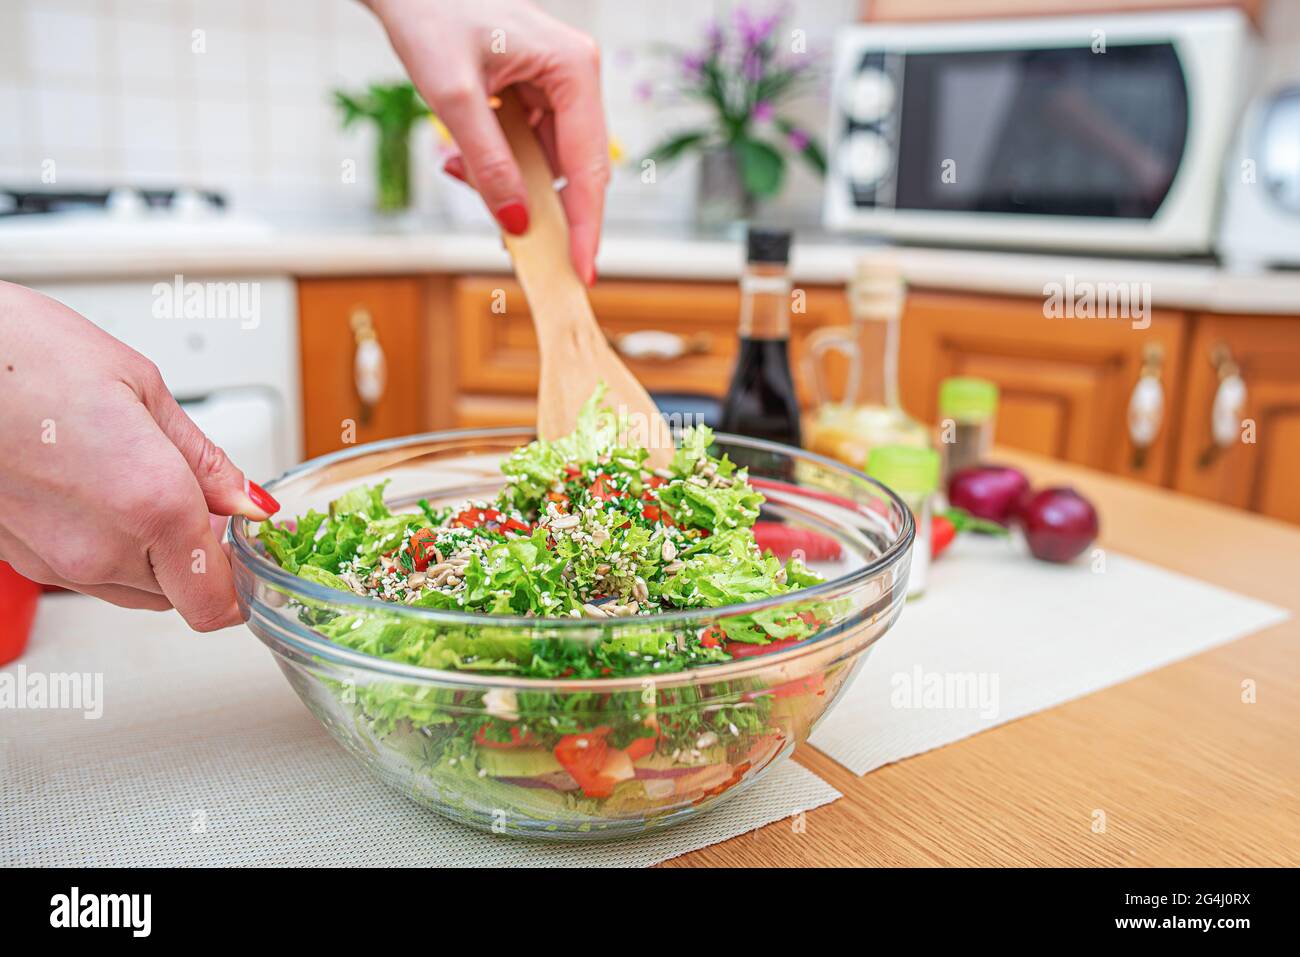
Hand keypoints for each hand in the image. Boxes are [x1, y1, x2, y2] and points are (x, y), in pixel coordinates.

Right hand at [0, 282, 278, 630]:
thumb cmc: (23, 355)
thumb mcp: (143, 389)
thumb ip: (205, 460)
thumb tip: (251, 502)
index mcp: (152, 506)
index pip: (218, 602)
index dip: (242, 583)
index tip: (250, 549)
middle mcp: (102, 550)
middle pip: (182, 597)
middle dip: (202, 559)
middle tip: (203, 502)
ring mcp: (55, 561)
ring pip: (136, 590)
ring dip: (156, 556)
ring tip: (144, 483)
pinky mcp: (20, 557)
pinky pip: (88, 573)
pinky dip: (110, 546)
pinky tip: (100, 488)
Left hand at [367, 0, 609, 284]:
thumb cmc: (429, 14)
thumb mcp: (454, 98)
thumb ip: (489, 164)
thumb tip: (519, 224)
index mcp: (573, 69)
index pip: (589, 166)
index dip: (585, 225)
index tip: (582, 271)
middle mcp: (576, 76)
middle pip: (573, 169)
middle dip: (535, 202)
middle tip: (501, 231)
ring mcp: (558, 85)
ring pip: (547, 163)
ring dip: (507, 182)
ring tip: (457, 168)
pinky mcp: (536, 93)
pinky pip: (529, 149)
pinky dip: (498, 164)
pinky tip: (461, 157)